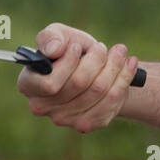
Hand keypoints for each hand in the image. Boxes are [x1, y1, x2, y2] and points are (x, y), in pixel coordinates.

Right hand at [16, 22, 139, 133]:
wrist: (93, 66)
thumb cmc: (69, 49)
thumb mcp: (58, 35)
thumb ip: (51, 37)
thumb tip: (54, 50)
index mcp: (29, 85)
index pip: (50, 83)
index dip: (69, 63)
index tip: (78, 47)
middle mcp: (42, 107)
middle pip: (79, 84)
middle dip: (97, 59)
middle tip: (102, 46)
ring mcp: (64, 119)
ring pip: (99, 90)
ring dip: (114, 66)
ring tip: (119, 51)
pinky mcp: (88, 124)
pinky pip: (112, 100)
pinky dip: (125, 78)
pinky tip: (129, 64)